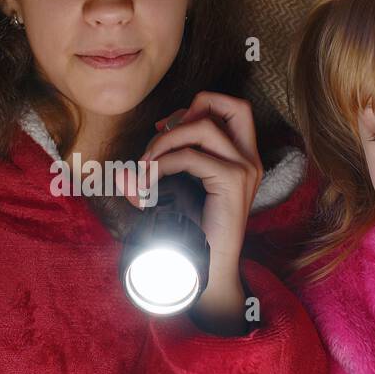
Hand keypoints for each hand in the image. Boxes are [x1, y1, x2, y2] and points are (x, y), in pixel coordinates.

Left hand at [119, 91, 262, 334]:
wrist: (207, 268)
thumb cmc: (192, 233)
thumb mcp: (176, 193)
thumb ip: (159, 172)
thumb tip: (123, 170)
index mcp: (244, 158)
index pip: (231, 109)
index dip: (196, 109)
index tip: (164, 129)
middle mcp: (250, 159)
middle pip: (234, 105)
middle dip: (192, 109)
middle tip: (161, 134)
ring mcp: (245, 169)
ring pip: (204, 127)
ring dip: (166, 139)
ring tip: (145, 163)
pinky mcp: (232, 182)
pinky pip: (190, 157)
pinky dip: (162, 163)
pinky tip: (148, 180)